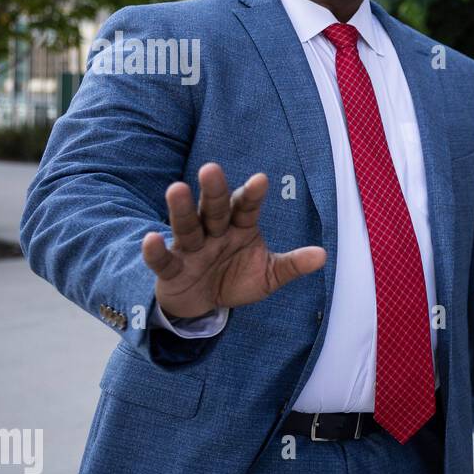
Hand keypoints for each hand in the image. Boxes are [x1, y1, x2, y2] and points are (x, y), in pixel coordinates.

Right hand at [142, 163, 325, 318]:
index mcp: (240, 227)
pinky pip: (164, 260)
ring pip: (187, 226)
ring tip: (176, 188)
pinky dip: (155, 251)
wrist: (205, 304)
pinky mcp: (172, 269)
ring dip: (182, 209)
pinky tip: (151, 238)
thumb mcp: (269, 275)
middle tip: (211, 168)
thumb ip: (292, 264)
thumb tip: (323, 256)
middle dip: (213, 191)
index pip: (247, 208)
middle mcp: (214, 232)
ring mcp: (191, 248)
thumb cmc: (236, 279)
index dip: (252, 195)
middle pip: (214, 209)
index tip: (261, 179)